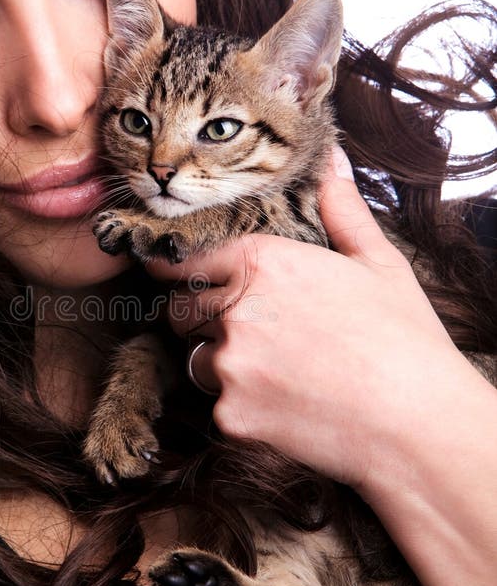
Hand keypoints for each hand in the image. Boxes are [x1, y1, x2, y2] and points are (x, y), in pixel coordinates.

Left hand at [147, 146, 471, 489]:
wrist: (416, 422)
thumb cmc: (403, 339)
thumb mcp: (378, 263)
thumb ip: (342, 210)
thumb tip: (332, 162)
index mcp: (262, 263)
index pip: (187, 261)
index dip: (178, 269)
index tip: (169, 273)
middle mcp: (235, 310)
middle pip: (183, 310)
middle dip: (200, 317)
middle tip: (243, 330)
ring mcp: (229, 364)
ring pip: (197, 359)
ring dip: (221, 364)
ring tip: (276, 371)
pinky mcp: (231, 414)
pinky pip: (218, 406)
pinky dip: (242, 408)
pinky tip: (286, 407)